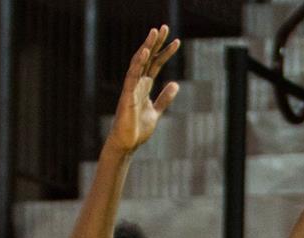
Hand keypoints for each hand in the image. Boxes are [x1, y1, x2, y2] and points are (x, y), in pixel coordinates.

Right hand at [106, 27, 180, 157]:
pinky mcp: (127, 95)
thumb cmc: (138, 128)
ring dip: (147, 47)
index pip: (156, 64)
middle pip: (147, 58)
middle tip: (164, 27)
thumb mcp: (156, 111)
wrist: (127, 143)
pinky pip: (132, 76)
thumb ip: (164, 98)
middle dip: (155, 43)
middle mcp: (137, 83)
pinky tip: (144, 52)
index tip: (176, 41)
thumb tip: (175, 84)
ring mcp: (131, 87)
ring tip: (155, 32)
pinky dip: (138, 64)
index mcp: (144, 85)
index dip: (165, 52)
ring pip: (139, 62)